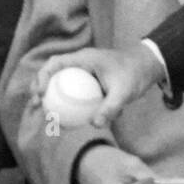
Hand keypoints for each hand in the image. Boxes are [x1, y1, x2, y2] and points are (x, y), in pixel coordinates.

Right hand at [34, 43, 163, 125]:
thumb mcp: (124, 91)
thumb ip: (110, 107)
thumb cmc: (135, 74)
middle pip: (52, 73)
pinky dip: (65, 104)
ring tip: (44, 116)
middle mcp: (80, 64)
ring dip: (50, 97)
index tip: (41, 95)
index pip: (55, 63)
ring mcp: (84, 73)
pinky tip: (64, 122)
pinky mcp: (88, 83)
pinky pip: (72, 93)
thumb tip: (95, 125)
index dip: (43, 77)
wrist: (148, 68)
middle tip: (35, 106)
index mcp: (84, 58)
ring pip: (60, 84)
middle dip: (39, 87)